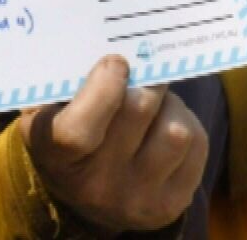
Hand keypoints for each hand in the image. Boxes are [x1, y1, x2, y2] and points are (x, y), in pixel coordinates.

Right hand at [22, 55, 206, 232]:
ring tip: (155, 103)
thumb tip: (117, 41)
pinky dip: (186, 124)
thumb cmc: (68, 129)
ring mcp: (136, 199)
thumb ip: (70, 77)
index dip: (103, 89)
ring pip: (176, 129)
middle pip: (139, 111)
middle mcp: (95, 186)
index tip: (116, 63)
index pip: (79, 131)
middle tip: (142, 70)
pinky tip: (165, 126)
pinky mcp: (171, 204)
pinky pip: (196, 144)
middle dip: (146, 80)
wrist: (87, 194)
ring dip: (170, 105)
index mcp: (55, 157)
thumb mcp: (50, 108)